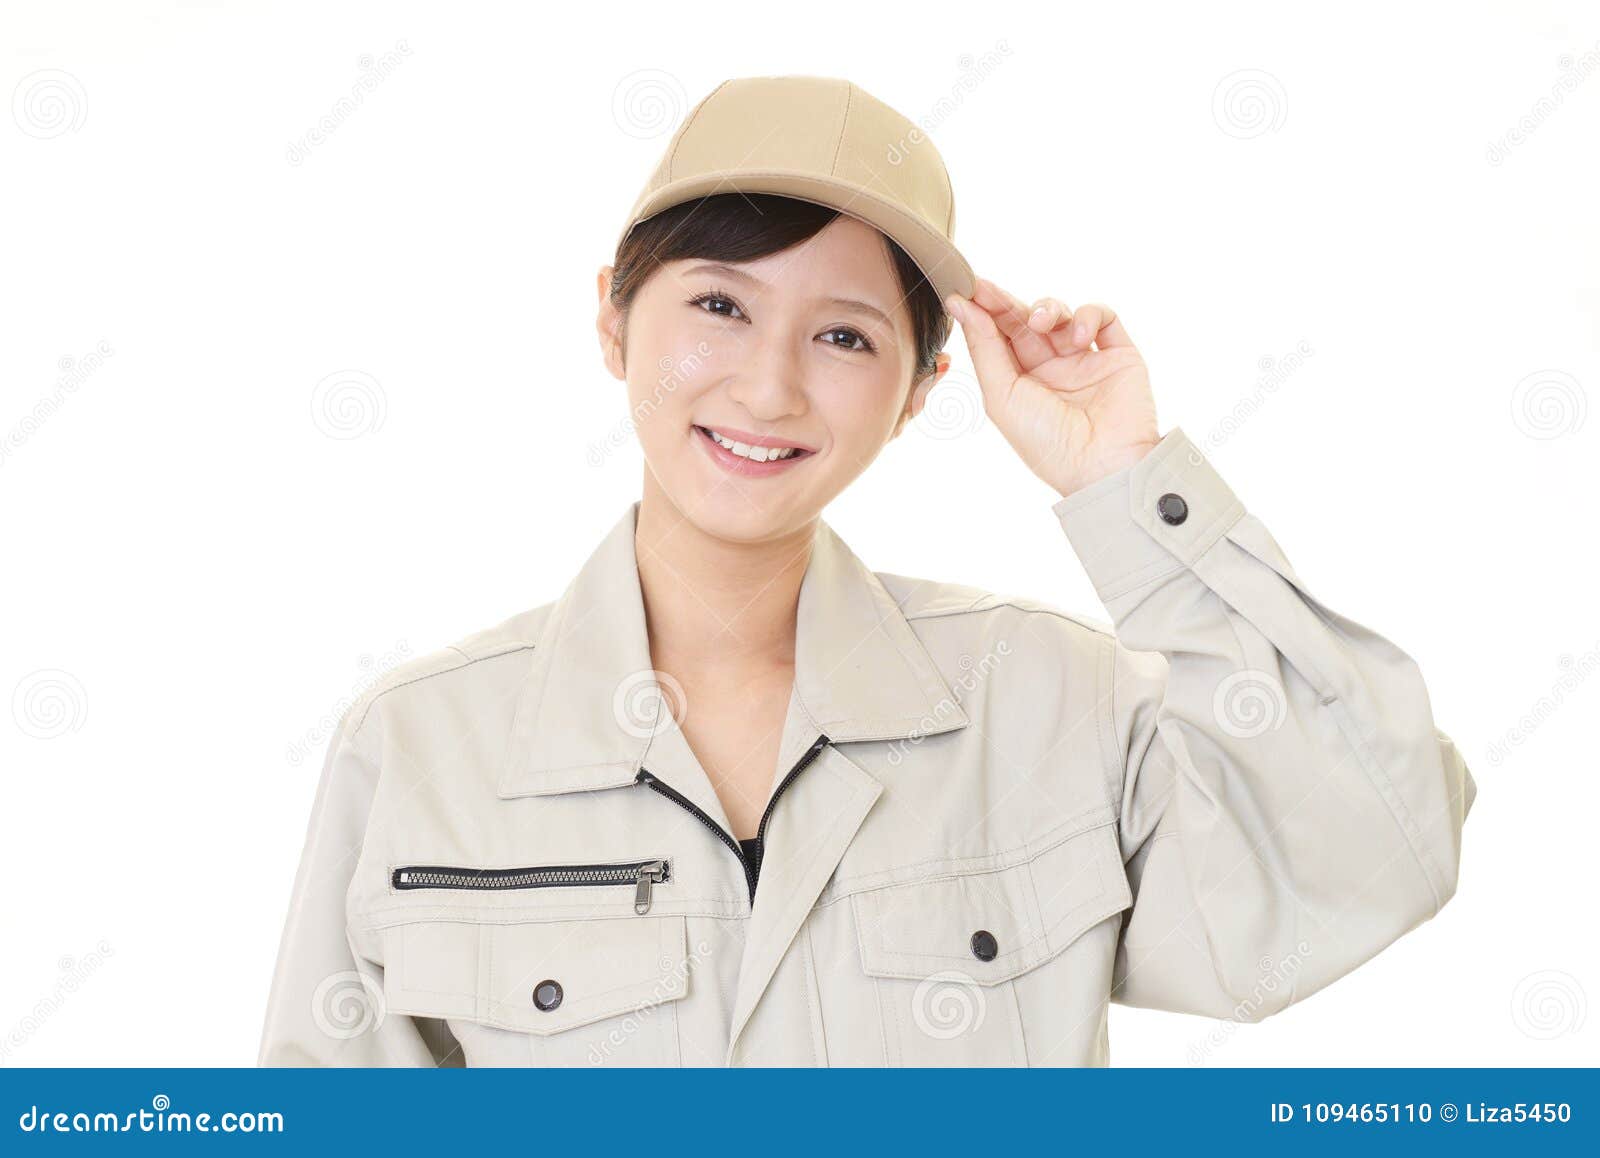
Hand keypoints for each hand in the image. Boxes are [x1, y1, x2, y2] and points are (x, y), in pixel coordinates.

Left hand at [943, 277, 1159, 497]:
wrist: (1104, 467)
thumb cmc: (1046, 443)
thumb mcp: (1001, 396)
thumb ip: (983, 349)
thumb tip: (961, 305)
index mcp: (1020, 382)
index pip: (999, 337)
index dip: (982, 312)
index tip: (965, 290)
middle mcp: (1051, 369)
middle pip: (1025, 320)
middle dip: (1004, 302)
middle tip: (985, 288)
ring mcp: (1085, 360)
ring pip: (1062, 313)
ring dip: (1048, 308)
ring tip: (1041, 323)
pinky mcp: (1119, 354)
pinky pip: (1104, 317)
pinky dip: (1088, 316)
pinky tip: (1079, 337)